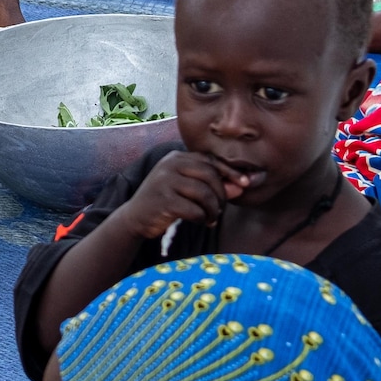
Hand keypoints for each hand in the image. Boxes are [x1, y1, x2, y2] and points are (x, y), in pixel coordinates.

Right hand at [110, 151, 259, 241]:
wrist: (135, 217)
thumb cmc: (166, 201)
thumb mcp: (188, 189)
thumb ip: (212, 186)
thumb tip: (241, 187)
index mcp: (177, 157)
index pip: (210, 160)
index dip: (230, 171)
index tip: (245, 183)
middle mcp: (170, 165)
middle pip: (210, 175)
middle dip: (221, 195)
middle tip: (220, 210)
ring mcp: (165, 181)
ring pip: (204, 194)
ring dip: (213, 210)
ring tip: (211, 218)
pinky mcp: (163, 200)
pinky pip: (194, 210)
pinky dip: (202, 218)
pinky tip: (200, 222)